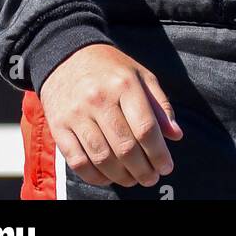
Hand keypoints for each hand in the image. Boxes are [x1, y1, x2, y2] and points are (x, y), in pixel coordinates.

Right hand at [39, 43, 182, 188]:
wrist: (66, 56)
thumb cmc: (110, 69)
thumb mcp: (140, 75)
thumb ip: (159, 105)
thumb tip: (176, 135)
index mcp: (124, 84)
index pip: (145, 128)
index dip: (159, 153)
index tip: (166, 167)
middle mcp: (99, 99)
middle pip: (125, 147)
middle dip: (143, 170)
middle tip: (151, 178)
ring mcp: (76, 114)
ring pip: (102, 158)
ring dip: (121, 177)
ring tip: (133, 179)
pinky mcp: (59, 126)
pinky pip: (78, 161)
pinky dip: (95, 177)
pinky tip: (108, 177)